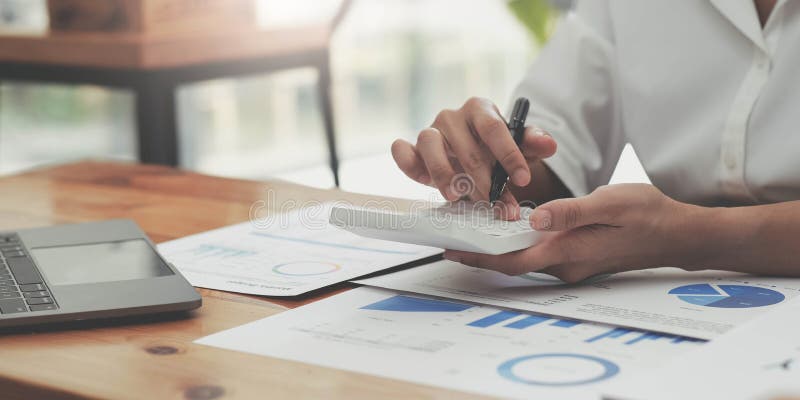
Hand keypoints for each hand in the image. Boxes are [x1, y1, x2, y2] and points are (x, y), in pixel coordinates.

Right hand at [391, 97, 556, 218]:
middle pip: (467, 147)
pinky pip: (402, 150)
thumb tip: (549, 144)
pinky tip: (420, 176)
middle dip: (485, 182)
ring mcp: (430, 132)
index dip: (509, 156)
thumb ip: (533, 143)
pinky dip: (405, 161)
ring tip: (458, 196)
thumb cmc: (495, 149)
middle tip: (497, 205)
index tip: (522, 180)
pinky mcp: (414, 150)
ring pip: (430, 145)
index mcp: (480, 109)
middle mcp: (452, 117)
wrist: (474, 156)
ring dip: (445, 174)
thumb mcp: (519, 146)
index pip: (494, 129)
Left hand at [443, 184, 708, 281]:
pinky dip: (518, 242)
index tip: (452, 250)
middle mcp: (566, 264)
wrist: (676, 234)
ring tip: (471, 227)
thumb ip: (571, 213)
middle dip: (480, 252)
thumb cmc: (647, 215)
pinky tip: (507, 227)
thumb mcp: (610, 204)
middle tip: (452, 235)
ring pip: (525, 257)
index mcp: (569, 251)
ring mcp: (571, 263)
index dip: (479, 258)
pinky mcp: (576, 257)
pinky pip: (539, 252)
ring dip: (498, 246)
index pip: (512, 261)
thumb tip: (535, 219)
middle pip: (512, 262)